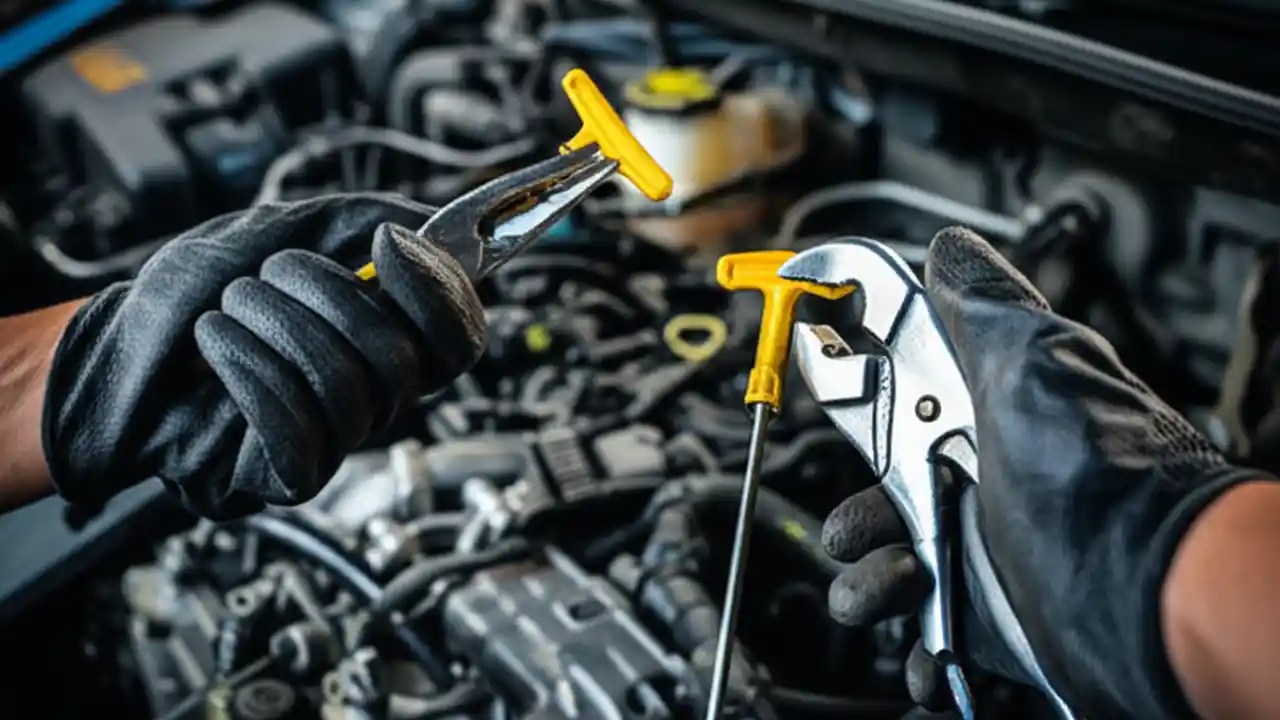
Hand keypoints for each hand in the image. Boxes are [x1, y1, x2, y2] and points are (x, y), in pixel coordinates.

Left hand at [43, 193, 486, 518]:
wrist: (115, 348)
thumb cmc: (193, 295)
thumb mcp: (285, 229)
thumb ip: (363, 221)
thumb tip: (429, 227)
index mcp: (388, 338)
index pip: (459, 338)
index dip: (438, 292)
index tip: (388, 243)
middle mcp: (373, 393)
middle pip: (403, 361)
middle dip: (326, 297)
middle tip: (270, 273)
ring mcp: (336, 438)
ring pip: (346, 390)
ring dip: (274, 327)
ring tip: (227, 308)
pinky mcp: (291, 474)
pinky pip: (298, 430)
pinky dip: (250, 372)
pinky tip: (215, 344)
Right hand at [822, 227, 1259, 717]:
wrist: (1156, 595)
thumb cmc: (1100, 480)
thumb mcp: (1038, 366)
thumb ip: (984, 307)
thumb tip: (947, 248)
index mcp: (979, 417)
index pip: (892, 390)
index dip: (845, 378)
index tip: (811, 364)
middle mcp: (979, 485)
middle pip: (874, 496)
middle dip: (855, 517)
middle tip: (867, 524)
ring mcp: (982, 556)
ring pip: (885, 572)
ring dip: (872, 586)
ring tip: (902, 585)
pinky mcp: (988, 623)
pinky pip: (926, 641)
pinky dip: (918, 652)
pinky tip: (933, 648)